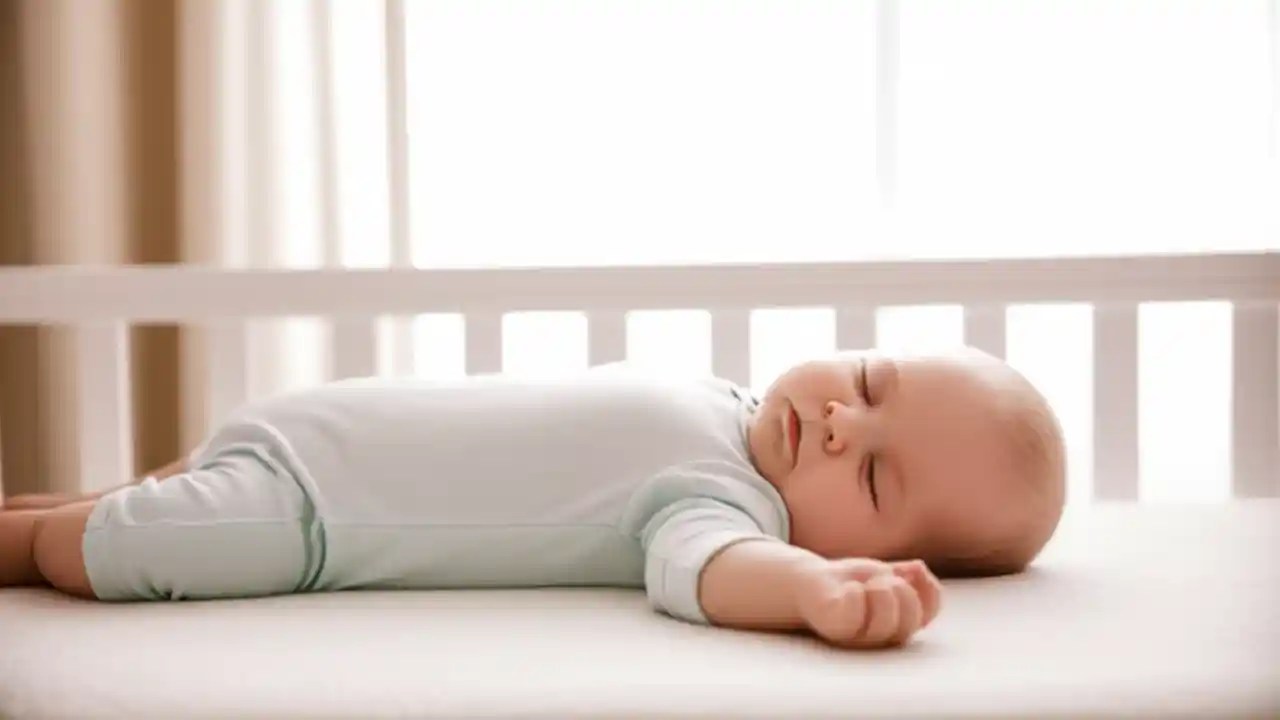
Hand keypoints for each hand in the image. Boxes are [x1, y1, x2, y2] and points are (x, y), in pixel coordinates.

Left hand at [794, 557, 941, 648]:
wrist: (807, 581)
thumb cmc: (845, 581)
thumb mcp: (880, 573)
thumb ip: (904, 574)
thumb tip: (920, 569)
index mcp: (896, 623)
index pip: (927, 614)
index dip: (929, 592)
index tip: (913, 571)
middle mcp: (879, 636)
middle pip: (909, 624)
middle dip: (905, 595)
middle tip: (887, 579)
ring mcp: (856, 636)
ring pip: (885, 626)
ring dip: (882, 594)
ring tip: (868, 583)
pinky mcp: (834, 627)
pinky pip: (853, 616)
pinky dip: (856, 594)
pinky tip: (849, 588)